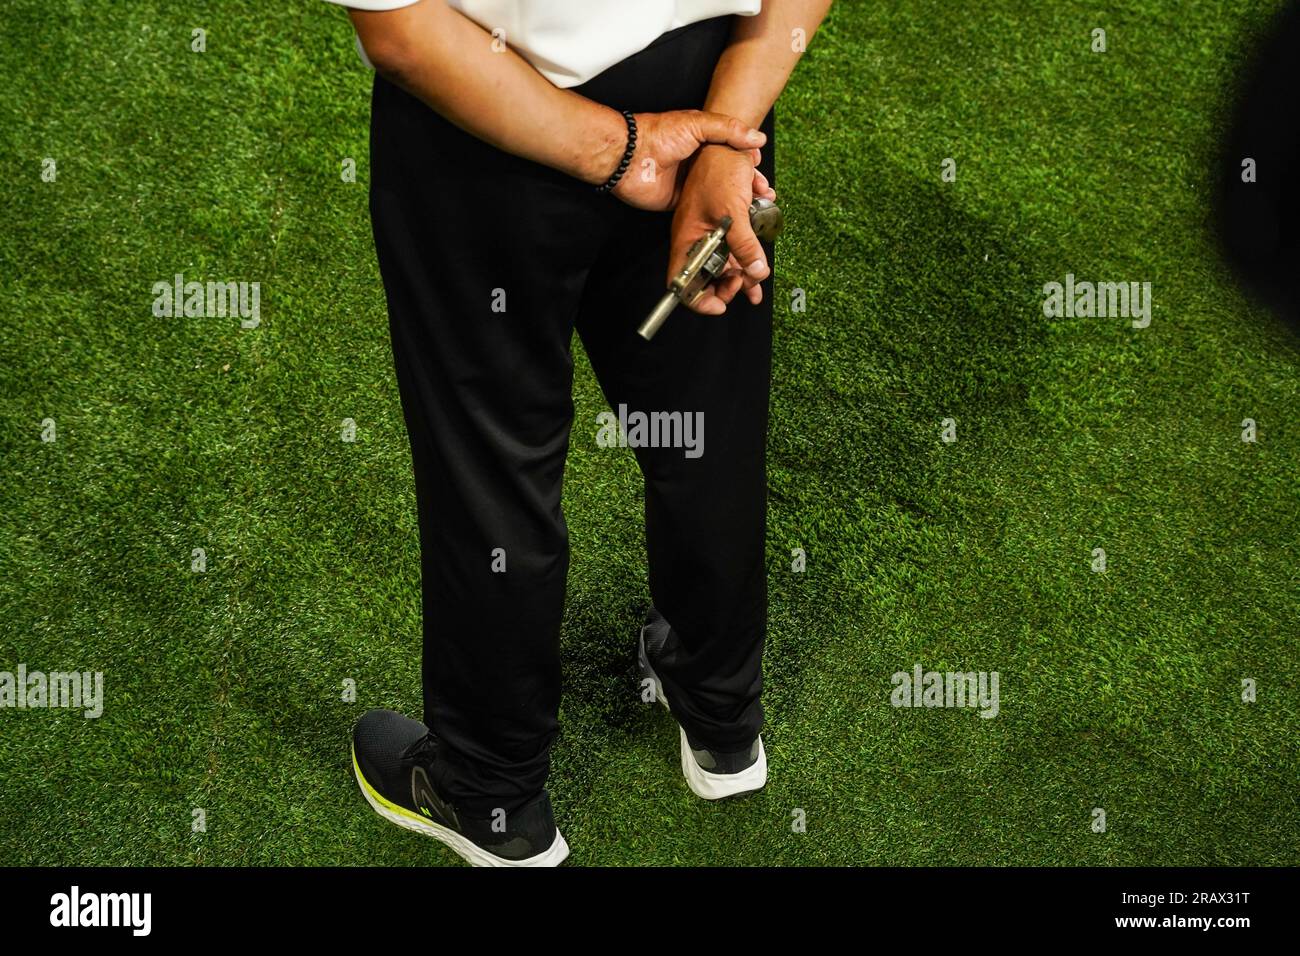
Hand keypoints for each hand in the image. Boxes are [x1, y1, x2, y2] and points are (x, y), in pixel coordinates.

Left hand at [607, 110, 765, 210]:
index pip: (732, 152)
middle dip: (748, 185)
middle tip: (764, 192)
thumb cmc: (657, 135)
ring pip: (720, 196)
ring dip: (738, 202)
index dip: (747, 161)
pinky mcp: (682, 204)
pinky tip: (734, 219)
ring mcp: (690, 185)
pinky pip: (704, 212)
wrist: (629, 158)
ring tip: (755, 206)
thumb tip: (757, 138)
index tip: (760, 169)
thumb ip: (728, 129)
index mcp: (703, 142)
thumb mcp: (697, 123)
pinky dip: (719, 216)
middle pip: (729, 177)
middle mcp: (698, 165)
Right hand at [669, 144, 774, 314]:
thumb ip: (745, 246)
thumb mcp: (733, 212)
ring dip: (747, 265)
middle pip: (710, 276)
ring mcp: (712, 232)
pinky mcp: (727, 223)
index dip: (700, 300)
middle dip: (732, 283)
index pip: (682, 283)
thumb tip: (756, 272)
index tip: (722, 304)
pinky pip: (740, 242)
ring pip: (729, 261)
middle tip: (749, 281)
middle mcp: (697, 239)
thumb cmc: (719, 171)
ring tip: (762, 272)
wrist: (730, 142)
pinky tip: (762, 224)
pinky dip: (753, 241)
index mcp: (687, 240)